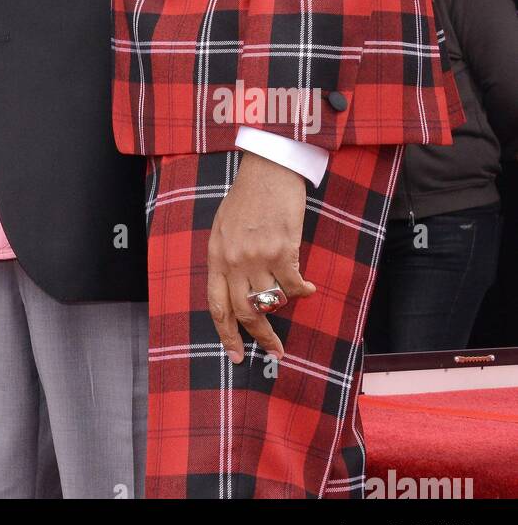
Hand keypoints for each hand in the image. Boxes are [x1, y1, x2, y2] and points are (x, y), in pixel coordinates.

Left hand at [207, 152, 315, 361]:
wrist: (267, 170)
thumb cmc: (246, 197)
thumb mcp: (223, 228)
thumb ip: (227, 259)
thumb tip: (241, 292)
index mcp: (216, 255)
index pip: (217, 305)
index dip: (226, 334)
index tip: (235, 355)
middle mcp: (234, 260)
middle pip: (246, 312)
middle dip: (262, 337)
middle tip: (275, 351)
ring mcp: (257, 257)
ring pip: (273, 300)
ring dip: (284, 303)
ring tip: (292, 294)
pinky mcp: (282, 251)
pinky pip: (294, 285)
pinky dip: (303, 290)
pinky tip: (309, 287)